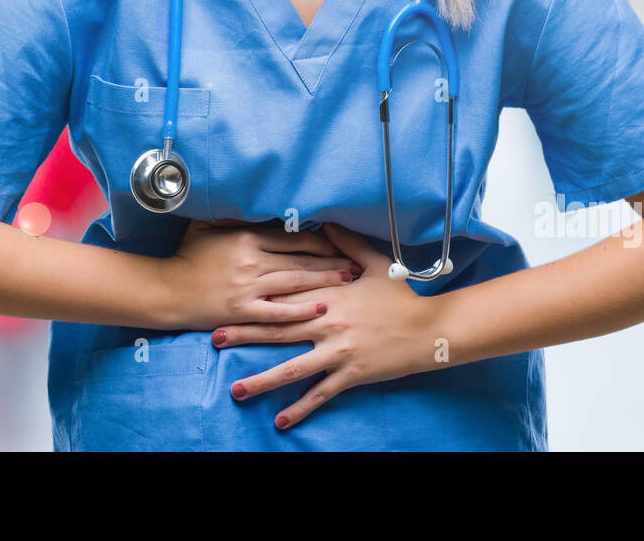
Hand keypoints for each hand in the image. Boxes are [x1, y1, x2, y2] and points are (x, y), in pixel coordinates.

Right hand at [162, 218, 361, 330]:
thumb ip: (233, 214)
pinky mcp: (243, 311)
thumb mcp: (207, 226)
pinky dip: (302, 310)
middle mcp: (252, 261)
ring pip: (296, 283)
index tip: (339, 243)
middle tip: (355, 264)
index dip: (320, 242)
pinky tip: (322, 308)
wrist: (168, 290)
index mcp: (247, 237)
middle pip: (301, 261)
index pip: (293, 238)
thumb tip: (254, 200)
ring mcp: (249, 287)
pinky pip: (279, 311)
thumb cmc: (188, 256)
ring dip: (325, 281)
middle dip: (332, 262)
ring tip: (348, 280)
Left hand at [211, 222, 444, 430]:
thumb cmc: (402, 295)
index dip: (256, 297)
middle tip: (214, 339)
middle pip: (278, 329)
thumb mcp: (376, 263)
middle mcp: (327, 324)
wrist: (429, 329)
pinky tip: (281, 420)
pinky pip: (320, 394)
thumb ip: (348, 243)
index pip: (285, 295)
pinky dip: (300, 408)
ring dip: (262, 379)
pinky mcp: (350, 374)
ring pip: (292, 368)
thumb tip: (327, 223)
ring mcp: (338, 352)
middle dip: (245, 334)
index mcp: (330, 295)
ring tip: (236, 390)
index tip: (231, 297)